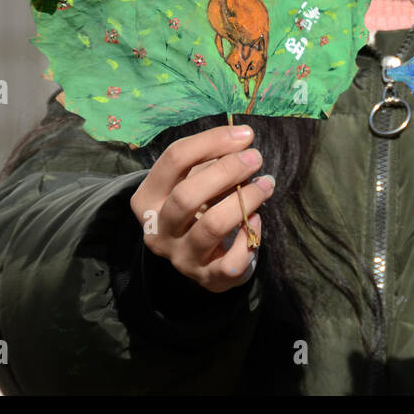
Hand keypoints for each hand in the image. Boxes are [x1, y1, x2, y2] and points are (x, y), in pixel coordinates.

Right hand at [129, 123, 274, 292]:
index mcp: (147, 199)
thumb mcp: (196, 181)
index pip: (174, 159)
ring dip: (245, 199)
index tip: (245, 135)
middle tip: (256, 158)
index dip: (212, 141)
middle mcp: (158, 230)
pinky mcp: (208, 279)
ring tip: (266, 184)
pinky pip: (231, 262)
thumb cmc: (200, 208)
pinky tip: (257, 220)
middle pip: (187, 195)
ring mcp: (181, 258)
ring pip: (211, 226)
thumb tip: (242, 138)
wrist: (203, 258)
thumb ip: (212, 159)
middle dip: (227, 171)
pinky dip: (249, 237)